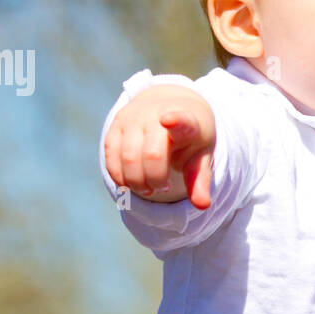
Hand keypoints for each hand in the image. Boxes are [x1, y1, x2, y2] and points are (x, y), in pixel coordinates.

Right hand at [103, 85, 216, 208]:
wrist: (168, 107)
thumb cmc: (189, 139)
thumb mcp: (200, 156)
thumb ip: (200, 180)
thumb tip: (203, 206)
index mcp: (187, 121)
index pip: (181, 121)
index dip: (175, 121)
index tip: (168, 120)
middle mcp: (156, 114)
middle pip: (151, 155)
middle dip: (156, 180)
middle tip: (164, 187)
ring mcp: (133, 118)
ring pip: (128, 159)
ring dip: (137, 182)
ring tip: (149, 187)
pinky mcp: (115, 126)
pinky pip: (111, 157)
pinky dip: (120, 177)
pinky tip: (131, 183)